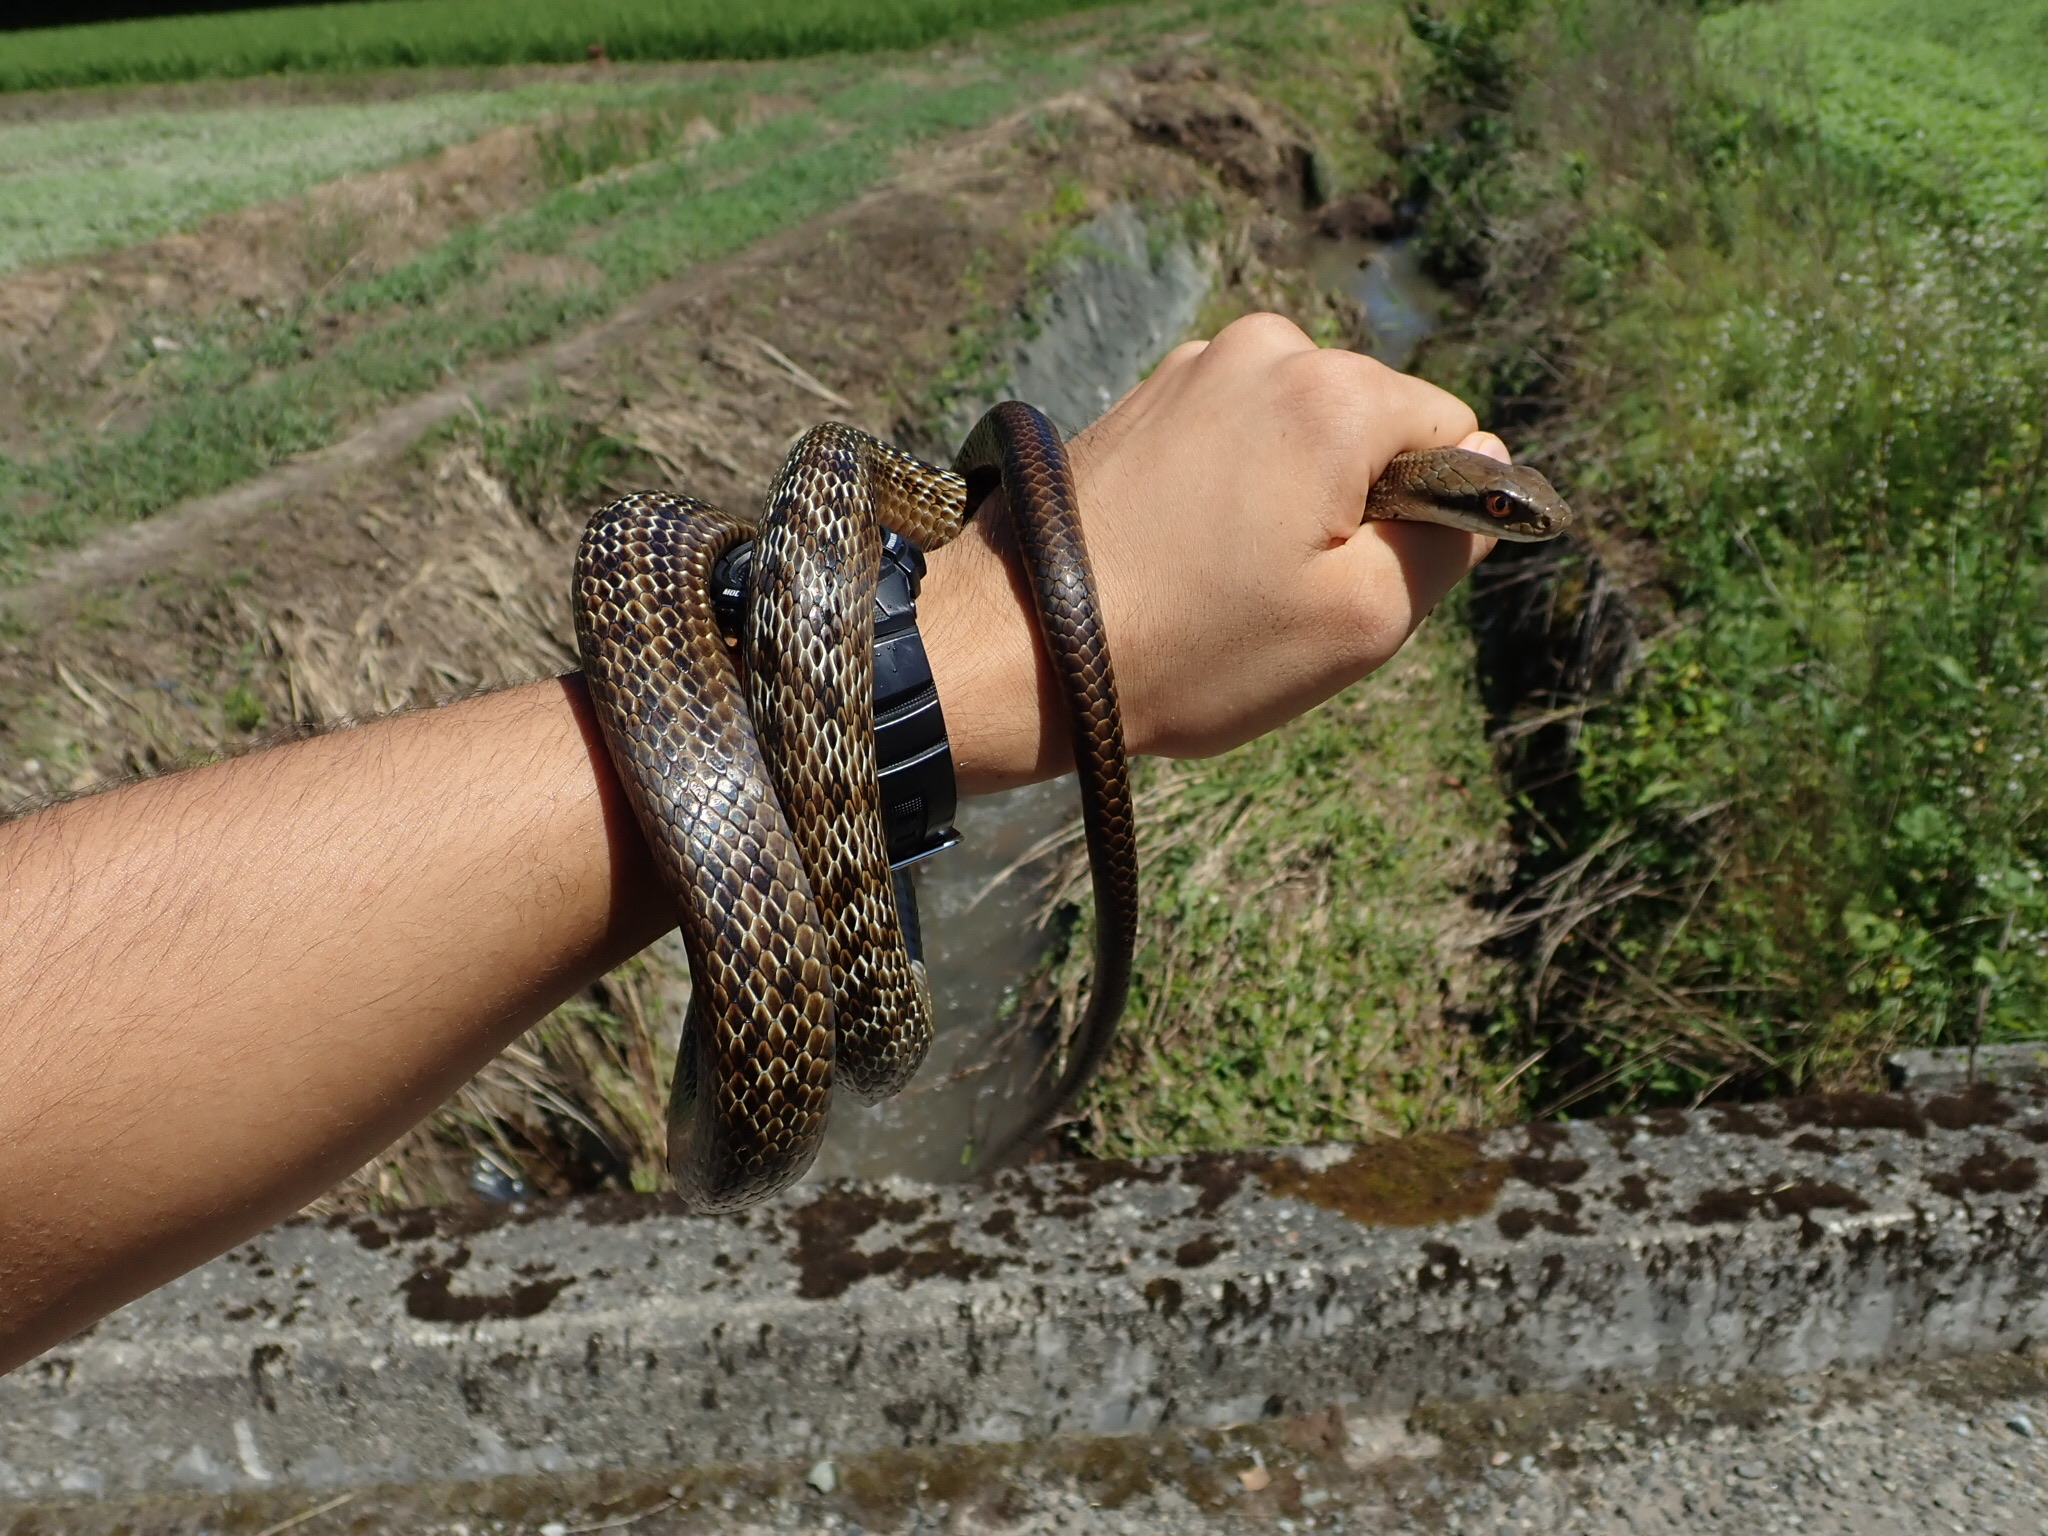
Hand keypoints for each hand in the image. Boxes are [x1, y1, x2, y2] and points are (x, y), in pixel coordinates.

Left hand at [921, 312, 1510, 790]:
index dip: (1423, 522)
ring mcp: (1193, 366)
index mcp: (1333, 391)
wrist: (1016, 649)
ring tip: (1219, 578)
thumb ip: (1450, 539)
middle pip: (1372, 428)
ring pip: (1301, 435)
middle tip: (1275, 592)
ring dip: (1287, 502)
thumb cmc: (1194, 647)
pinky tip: (1179, 556)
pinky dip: (1228, 493)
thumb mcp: (1361, 620)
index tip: (1348, 582)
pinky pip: (1233, 438)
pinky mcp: (1142, 396)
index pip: (1452, 436)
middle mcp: (1265, 349)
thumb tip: (1492, 473)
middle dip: (1351, 507)